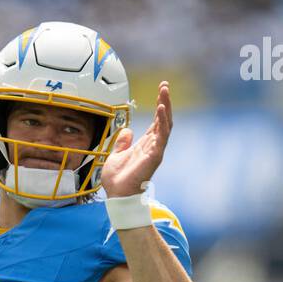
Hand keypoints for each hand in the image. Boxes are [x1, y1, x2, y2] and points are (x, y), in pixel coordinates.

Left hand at [101, 80, 172, 197]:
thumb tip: (127, 130)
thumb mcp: (116, 155)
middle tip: (164, 85)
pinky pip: (161, 136)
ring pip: (165, 125)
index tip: (160, 90)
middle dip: (165, 102)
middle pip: (163, 119)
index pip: (156, 121)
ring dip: (166, 107)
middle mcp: (153, 146)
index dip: (159, 106)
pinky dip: (163, 122)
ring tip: (164, 91)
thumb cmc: (118, 180)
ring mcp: (155, 151)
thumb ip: (122, 143)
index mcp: (145, 145)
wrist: (117, 195)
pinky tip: (161, 109)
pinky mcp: (154, 156)